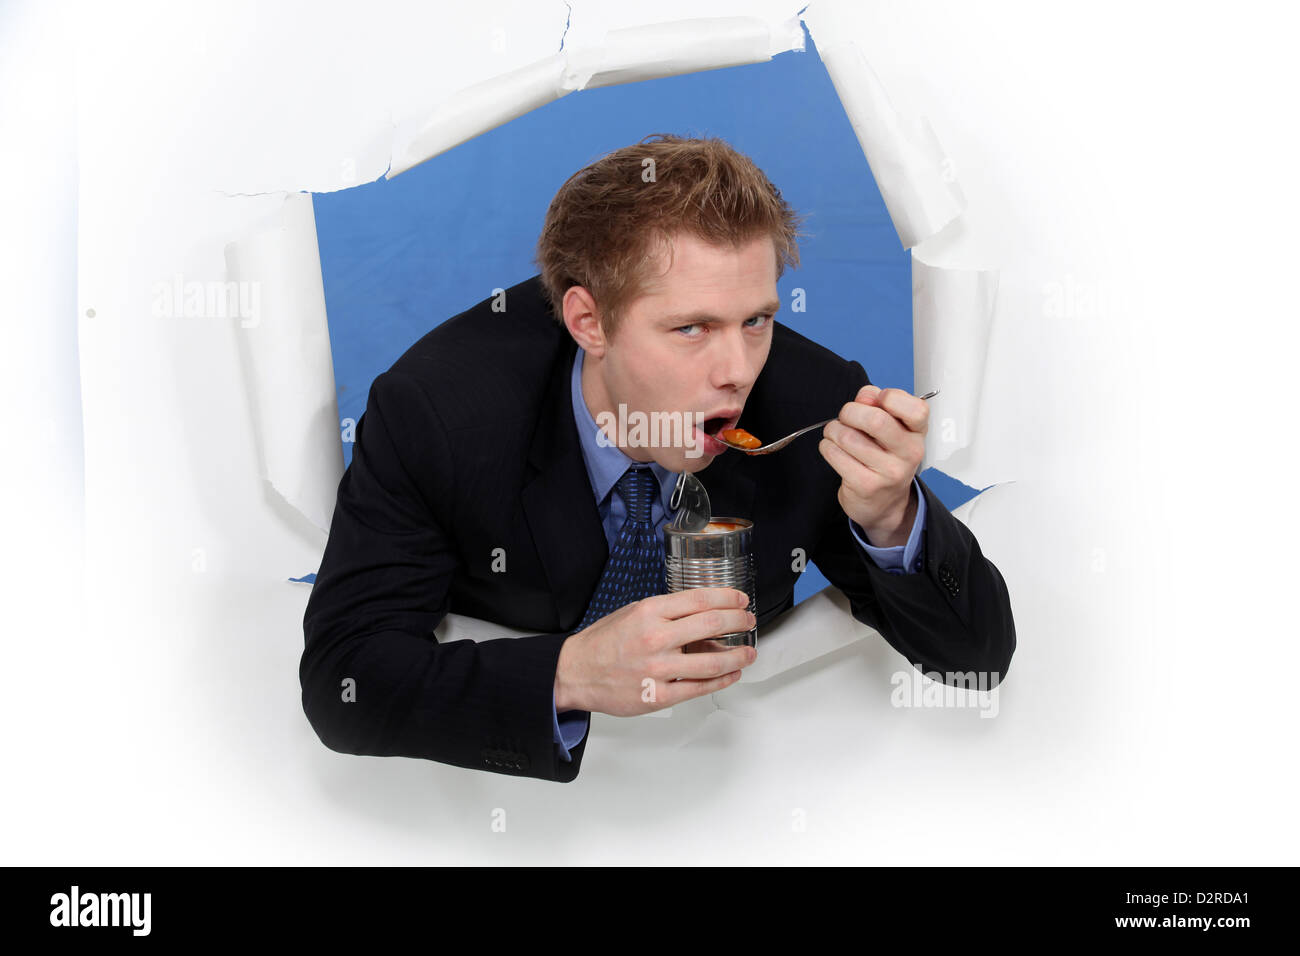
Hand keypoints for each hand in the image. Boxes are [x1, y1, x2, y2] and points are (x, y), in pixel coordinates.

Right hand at [554, 588, 757, 716]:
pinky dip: (721, 680)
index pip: (700, 599)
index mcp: (649, 612)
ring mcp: (657, 669)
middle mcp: (655, 638)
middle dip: (739, 622)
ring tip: (748, 652)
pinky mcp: (657, 696)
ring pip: (712, 662)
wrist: (575, 673)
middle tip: (748, 622)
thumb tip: (704, 614)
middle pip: (712, 625)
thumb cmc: (603, 642)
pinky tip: (731, 674)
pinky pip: (698, 689)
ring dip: (738, 656)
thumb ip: (667, 613)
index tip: (740, 600)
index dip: (727, 598)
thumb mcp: (633, 613)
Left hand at [819, 384, 927, 547]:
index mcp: (917, 433)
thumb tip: (865, 396)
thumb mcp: (892, 429)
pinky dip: (827, 446)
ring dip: (833, 430)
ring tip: (836, 434)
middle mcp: (909, 453)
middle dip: (850, 412)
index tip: (877, 401)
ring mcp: (888, 472)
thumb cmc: (884, 457)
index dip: (891, 397)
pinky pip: (835, 454)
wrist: (884, 504)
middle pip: (875, 420)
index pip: (916, 409)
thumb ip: (879, 404)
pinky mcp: (865, 486)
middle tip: (846, 416)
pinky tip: (834, 449)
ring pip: (848, 437)